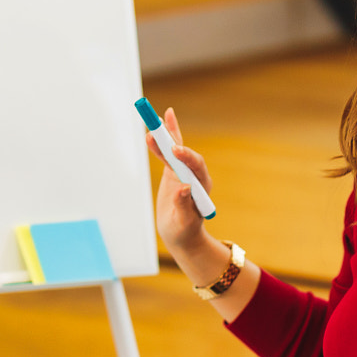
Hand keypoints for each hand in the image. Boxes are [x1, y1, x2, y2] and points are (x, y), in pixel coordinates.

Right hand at [147, 107, 218, 259]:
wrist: (182, 235)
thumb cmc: (185, 231)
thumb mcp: (184, 221)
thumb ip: (184, 205)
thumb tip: (183, 188)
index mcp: (202, 186)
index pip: (197, 166)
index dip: (187, 156)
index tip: (175, 151)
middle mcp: (195, 175)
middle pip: (184, 152)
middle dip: (173, 139)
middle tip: (161, 126)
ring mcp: (184, 172)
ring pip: (174, 150)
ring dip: (164, 136)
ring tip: (154, 121)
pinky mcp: (173, 172)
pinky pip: (167, 154)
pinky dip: (161, 142)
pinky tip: (156, 128)